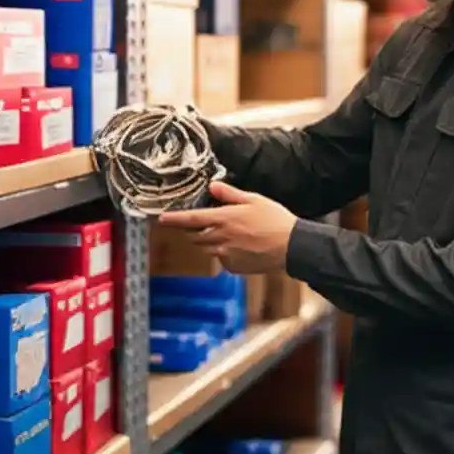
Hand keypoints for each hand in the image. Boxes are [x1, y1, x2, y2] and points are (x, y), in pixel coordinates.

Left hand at [158, 182, 296, 273]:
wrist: (291, 247)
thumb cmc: (275, 220)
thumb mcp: (254, 200)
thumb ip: (230, 194)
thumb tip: (213, 187)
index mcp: (223, 219)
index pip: (191, 219)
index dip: (174, 219)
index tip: (161, 218)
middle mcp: (220, 238)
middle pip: (195, 236)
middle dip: (192, 230)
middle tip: (202, 223)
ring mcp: (225, 254)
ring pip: (206, 248)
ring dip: (207, 240)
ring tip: (227, 233)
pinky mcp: (233, 267)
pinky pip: (221, 259)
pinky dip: (223, 252)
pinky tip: (241, 246)